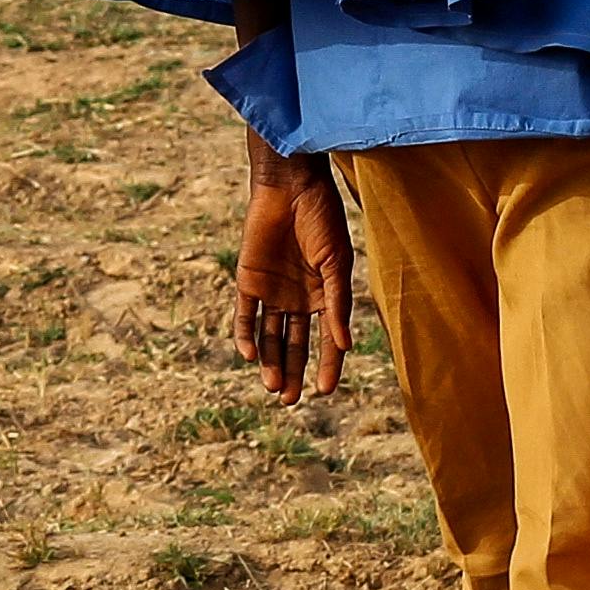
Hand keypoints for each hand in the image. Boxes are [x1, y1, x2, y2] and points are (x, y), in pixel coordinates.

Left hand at [235, 134, 358, 400]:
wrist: (291, 187)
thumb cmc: (322, 220)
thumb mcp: (335, 264)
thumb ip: (337, 303)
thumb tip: (344, 344)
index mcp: (325, 297)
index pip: (327, 341)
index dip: (327, 366)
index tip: (324, 391)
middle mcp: (298, 299)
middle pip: (294, 345)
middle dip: (293, 373)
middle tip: (289, 401)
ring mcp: (272, 292)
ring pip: (269, 336)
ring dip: (270, 362)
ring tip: (273, 388)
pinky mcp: (248, 280)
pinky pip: (245, 314)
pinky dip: (245, 335)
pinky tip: (249, 356)